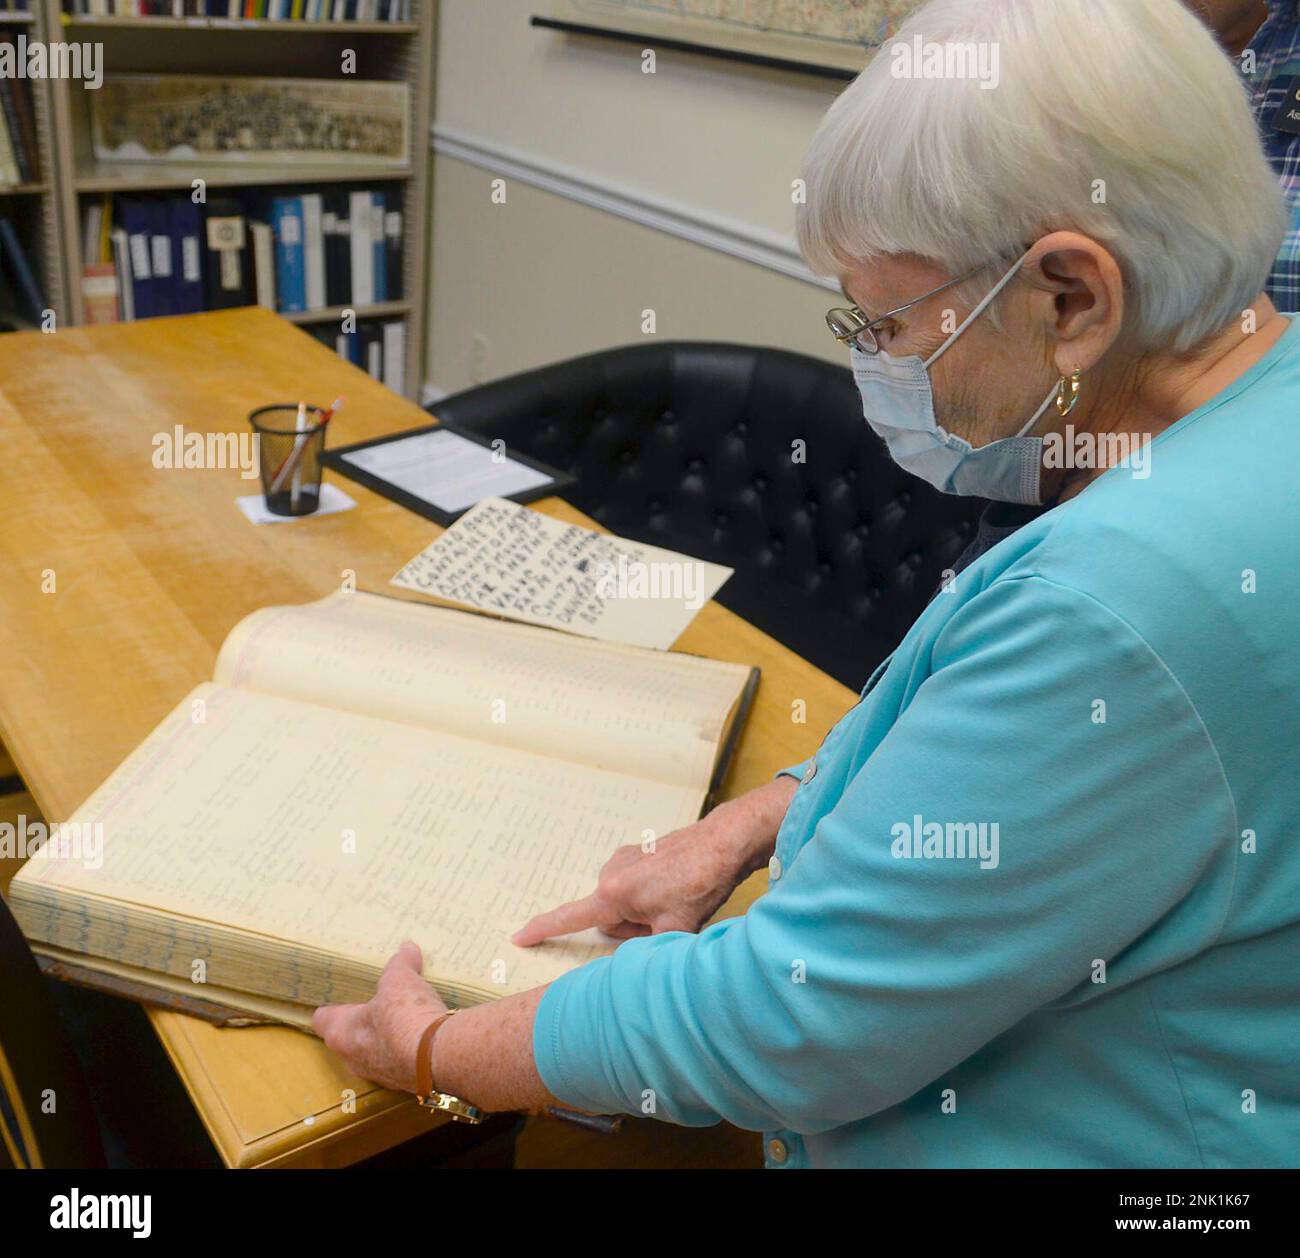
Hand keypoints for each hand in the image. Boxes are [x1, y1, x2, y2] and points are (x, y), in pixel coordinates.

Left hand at [312, 940, 445, 1093]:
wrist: (435, 1056)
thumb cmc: (403, 1016)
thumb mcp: (401, 979)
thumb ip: (401, 964)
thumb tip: (407, 948)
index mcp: (341, 1033)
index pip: (323, 1020)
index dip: (331, 1008)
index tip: (338, 997)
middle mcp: (354, 1058)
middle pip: (348, 1038)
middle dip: (362, 1023)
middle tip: (377, 1003)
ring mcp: (380, 1074)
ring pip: (375, 1054)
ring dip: (387, 1040)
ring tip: (405, 1019)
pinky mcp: (405, 1082)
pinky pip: (401, 1063)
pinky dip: (409, 1051)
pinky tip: (426, 1035)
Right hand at [512, 777, 796, 945]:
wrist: (722, 843)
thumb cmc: (699, 885)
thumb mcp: (674, 930)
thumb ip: (646, 951)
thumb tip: (635, 963)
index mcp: (613, 893)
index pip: (569, 918)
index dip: (543, 931)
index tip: (518, 937)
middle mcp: (611, 872)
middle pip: (608, 919)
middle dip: (632, 928)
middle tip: (666, 920)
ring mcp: (624, 858)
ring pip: (622, 903)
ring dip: (642, 911)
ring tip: (676, 901)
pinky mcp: (638, 851)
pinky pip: (633, 886)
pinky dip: (649, 894)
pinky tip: (676, 888)